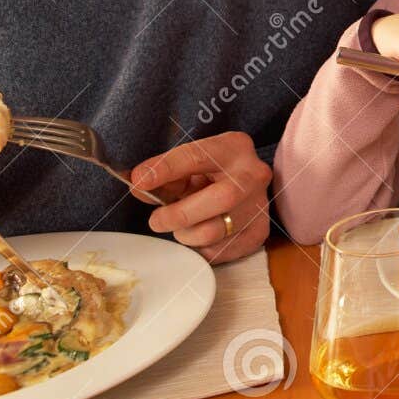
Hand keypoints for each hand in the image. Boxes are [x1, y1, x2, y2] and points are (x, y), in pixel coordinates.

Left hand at [134, 131, 272, 262]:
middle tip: (156, 221)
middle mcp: (254, 174)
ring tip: (183, 227)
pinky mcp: (259, 232)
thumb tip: (139, 187)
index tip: (139, 181)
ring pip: (216, 231)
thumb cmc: (210, 174)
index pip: (198, 157)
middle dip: (180, 214)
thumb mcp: (189, 166)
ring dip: (188, 234)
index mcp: (234, 148)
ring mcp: (260, 205)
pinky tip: (200, 233)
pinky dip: (201, 247)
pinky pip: (220, 251)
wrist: (243, 185)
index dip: (166, 169)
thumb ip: (166, 175)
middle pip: (221, 198)